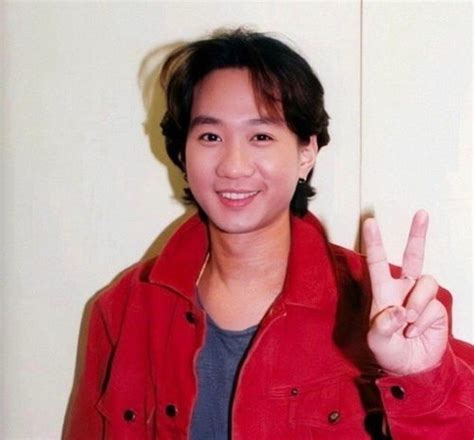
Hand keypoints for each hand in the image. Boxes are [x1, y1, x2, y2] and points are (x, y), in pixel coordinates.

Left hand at [363, 210, 447, 375]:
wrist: (411, 368)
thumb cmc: (388, 351)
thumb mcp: (377, 342)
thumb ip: (384, 326)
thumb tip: (400, 310)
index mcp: (381, 291)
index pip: (376, 262)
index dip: (374, 242)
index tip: (370, 222)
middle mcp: (401, 288)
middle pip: (413, 256)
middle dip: (418, 235)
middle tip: (422, 213)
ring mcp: (419, 296)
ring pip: (426, 282)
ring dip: (417, 303)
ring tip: (407, 323)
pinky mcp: (435, 307)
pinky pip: (433, 305)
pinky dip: (423, 320)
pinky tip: (415, 331)